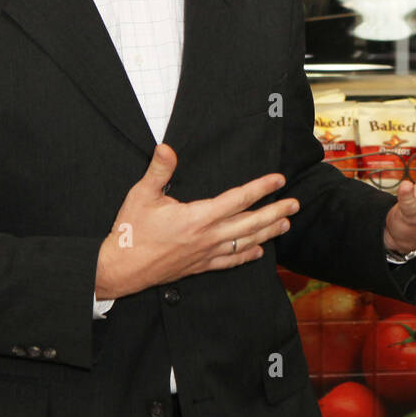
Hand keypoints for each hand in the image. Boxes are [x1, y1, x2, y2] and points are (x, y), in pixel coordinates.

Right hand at [95, 144, 297, 299]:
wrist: (120, 270)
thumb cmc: (130, 232)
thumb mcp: (141, 195)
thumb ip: (159, 170)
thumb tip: (166, 147)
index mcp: (197, 217)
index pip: (238, 199)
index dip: (261, 188)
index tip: (278, 179)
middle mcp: (207, 237)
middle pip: (250, 223)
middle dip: (275, 212)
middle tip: (295, 204)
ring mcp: (205, 254)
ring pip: (245, 243)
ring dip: (267, 232)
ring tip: (286, 223)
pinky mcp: (199, 266)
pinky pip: (229, 262)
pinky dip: (246, 256)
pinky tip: (259, 252)